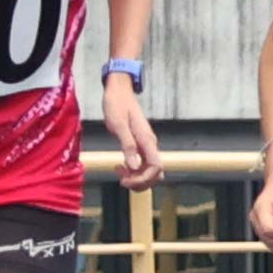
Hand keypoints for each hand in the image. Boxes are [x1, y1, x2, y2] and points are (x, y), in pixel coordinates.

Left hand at [100, 74, 162, 188]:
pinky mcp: (141, 144)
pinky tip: (120, 165)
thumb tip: (134, 167)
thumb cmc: (116, 105)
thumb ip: (128, 146)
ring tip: (119, 171)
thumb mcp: (118, 125)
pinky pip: (142, 163)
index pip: (155, 168)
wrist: (119, 90)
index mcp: (147, 140)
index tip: (124, 180)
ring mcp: (146, 144)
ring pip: (149, 170)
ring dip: (136, 177)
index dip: (142, 179)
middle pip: (156, 173)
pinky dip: (133, 170)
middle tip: (121, 179)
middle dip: (140, 182)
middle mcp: (150, 144)